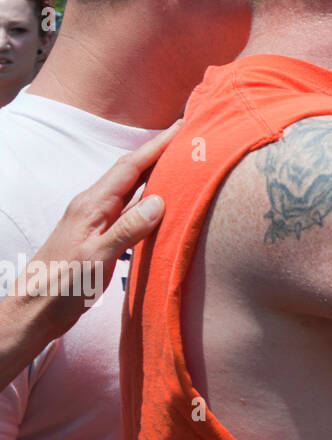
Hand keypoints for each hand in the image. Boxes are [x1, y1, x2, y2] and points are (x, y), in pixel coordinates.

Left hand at [24, 122, 178, 333]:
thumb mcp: (96, 258)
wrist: (33, 313)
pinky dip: (152, 200)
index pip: (130, 166)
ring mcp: (97, 221)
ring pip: (134, 190)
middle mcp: (94, 207)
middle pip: (133, 171)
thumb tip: (160, 201)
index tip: (183, 126)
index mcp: (92, 205)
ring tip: (185, 162)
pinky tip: (165, 202)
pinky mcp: (101, 237)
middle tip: (190, 137)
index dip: (158, 145)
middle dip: (161, 152)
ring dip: (158, 174)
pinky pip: (132, 210)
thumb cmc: (60, 287)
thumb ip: (128, 229)